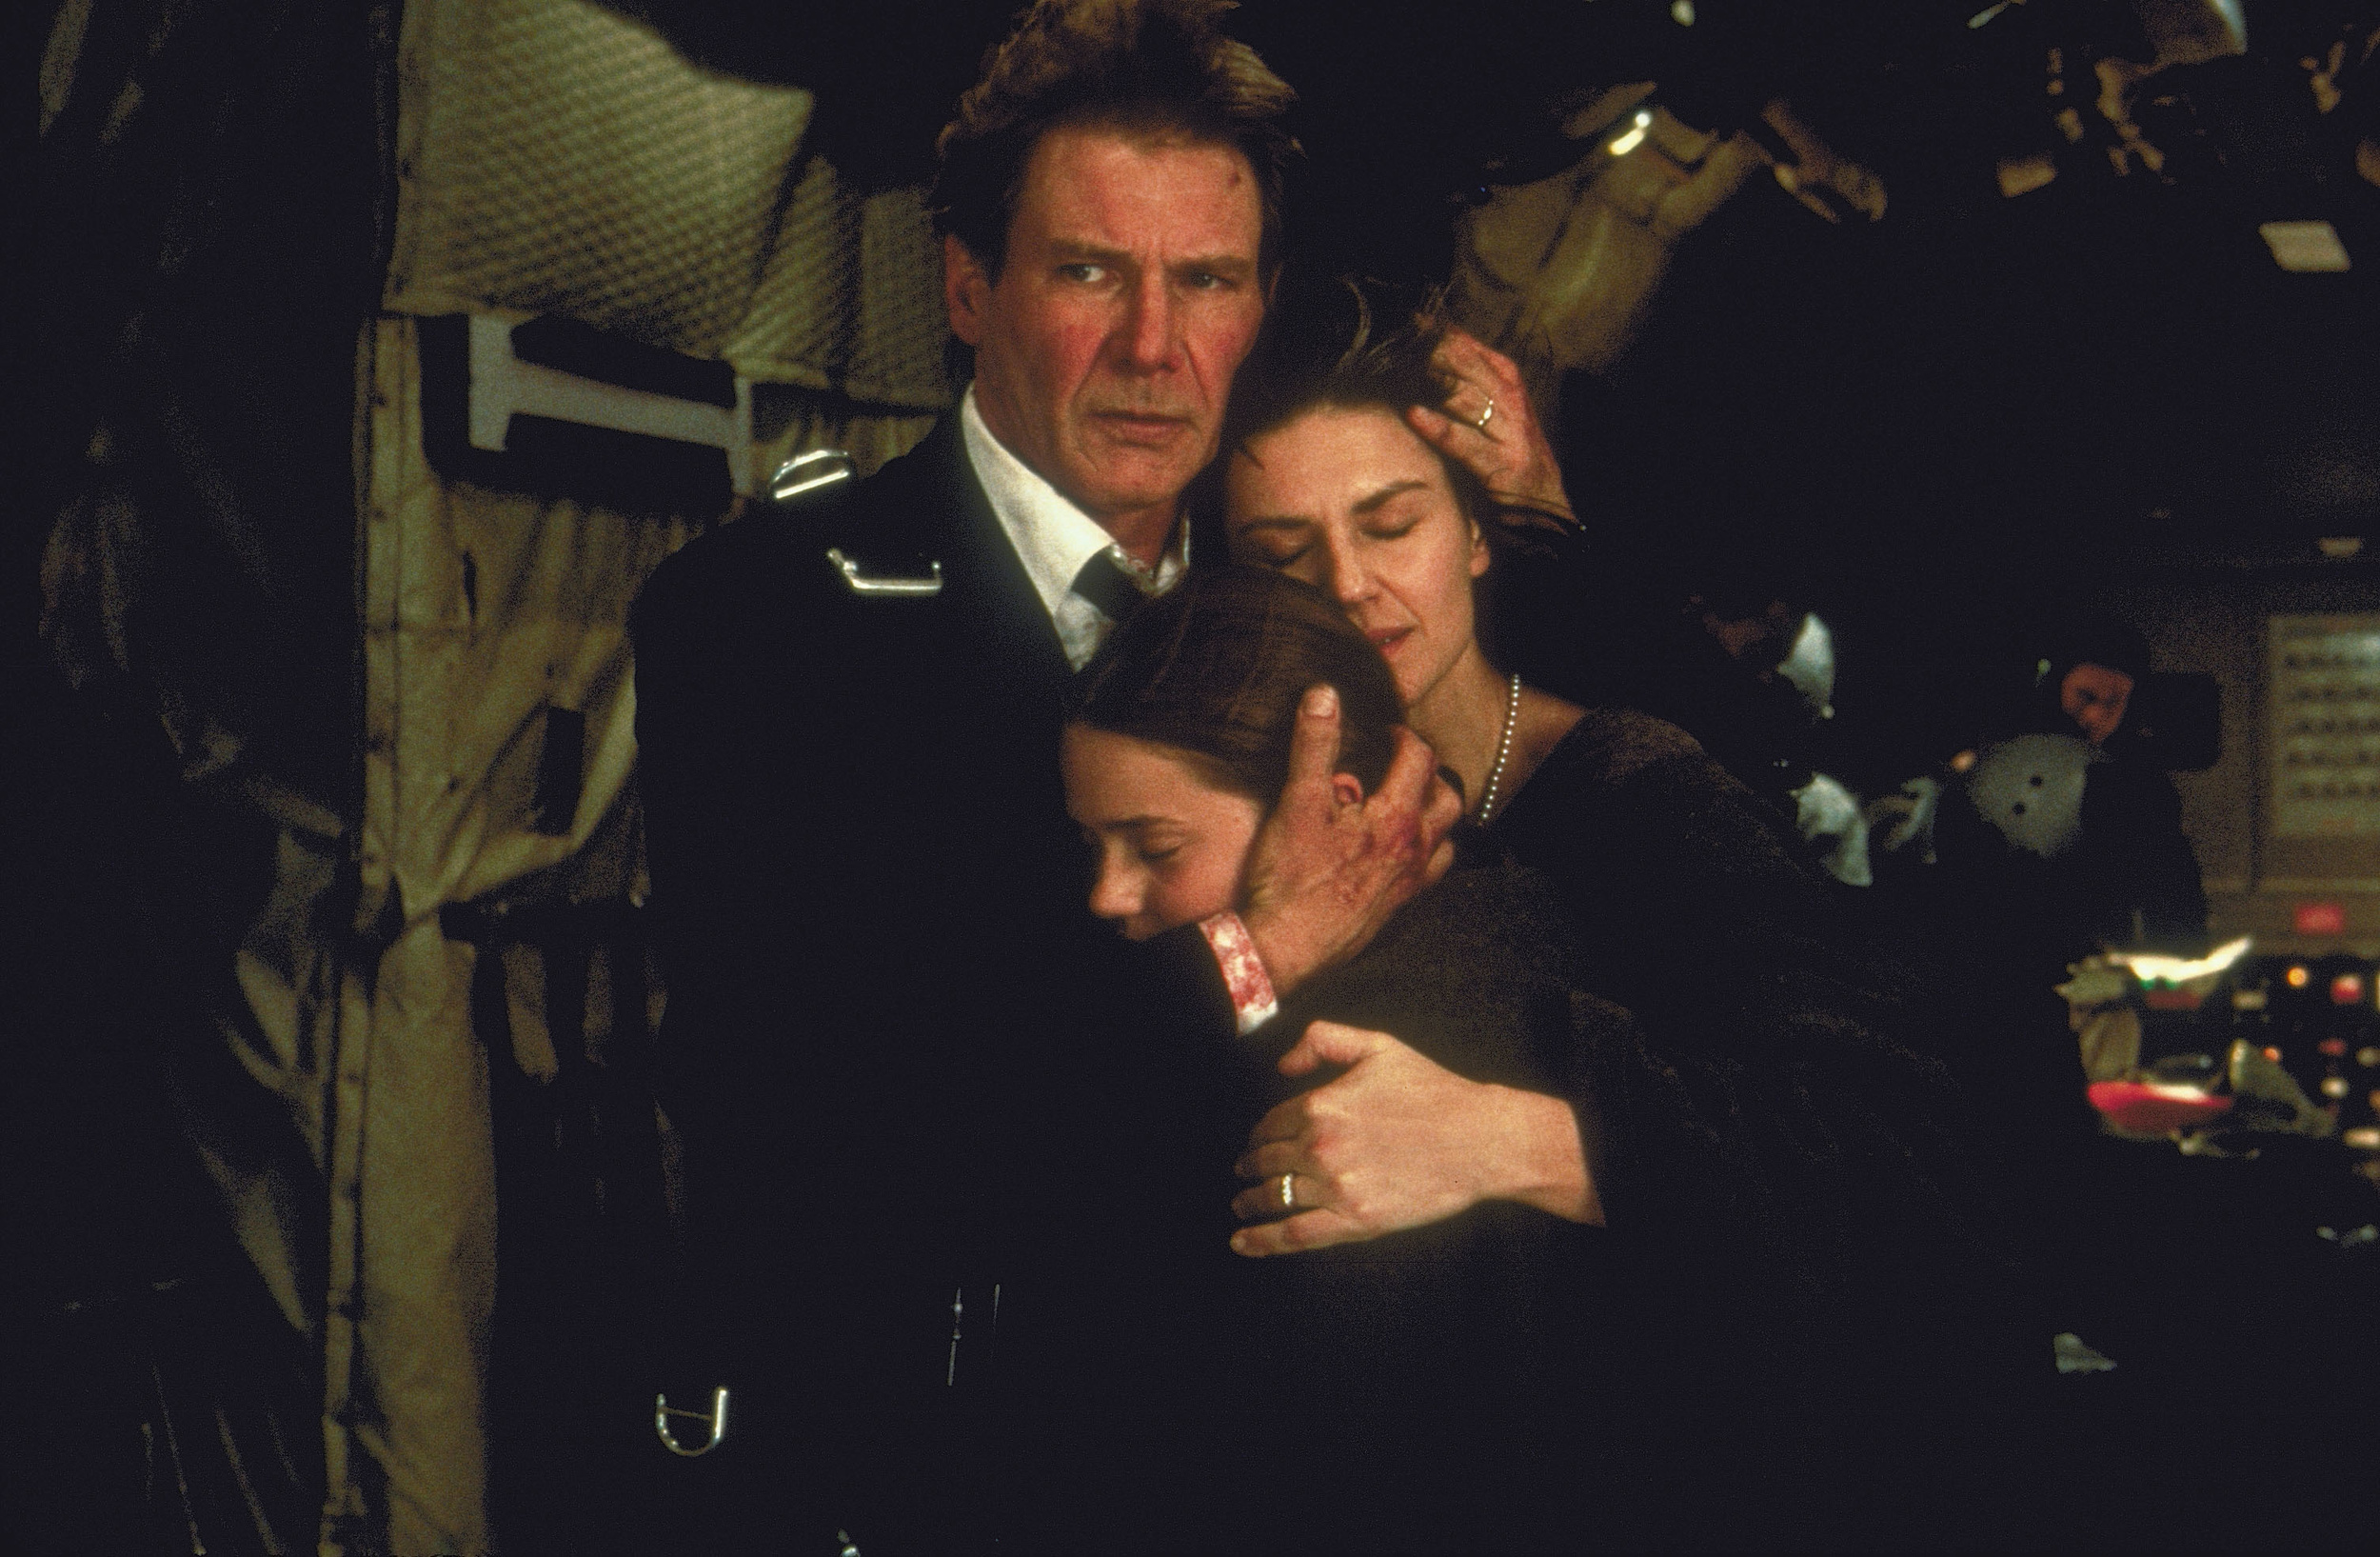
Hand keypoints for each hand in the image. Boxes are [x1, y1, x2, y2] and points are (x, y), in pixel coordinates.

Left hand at [1228, 1022, 1599, 1256]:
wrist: (1480, 1139)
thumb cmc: (1434, 1092)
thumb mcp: (1378, 1046)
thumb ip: (1322, 1040)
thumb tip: (1282, 1065)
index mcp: (1321, 1105)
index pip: (1271, 1123)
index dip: (1259, 1134)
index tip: (1257, 1141)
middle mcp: (1321, 1147)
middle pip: (1267, 1161)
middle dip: (1249, 1167)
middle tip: (1242, 1174)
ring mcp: (1337, 1187)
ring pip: (1275, 1197)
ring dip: (1250, 1202)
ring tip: (1241, 1206)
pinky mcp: (1356, 1220)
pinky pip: (1295, 1234)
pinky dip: (1262, 1241)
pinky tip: (1243, 1242)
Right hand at [1239, 687, 1460, 995]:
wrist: (1283, 948)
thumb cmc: (1289, 879)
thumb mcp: (1298, 802)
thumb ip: (1315, 745)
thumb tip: (1324, 695)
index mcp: (1396, 818)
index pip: (1419, 758)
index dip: (1403, 735)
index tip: (1384, 731)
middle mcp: (1415, 850)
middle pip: (1447, 796)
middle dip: (1428, 772)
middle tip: (1399, 762)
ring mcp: (1411, 882)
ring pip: (1446, 837)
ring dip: (1433, 813)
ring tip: (1405, 801)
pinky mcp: (1399, 907)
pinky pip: (1431, 872)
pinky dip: (1425, 851)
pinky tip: (1397, 850)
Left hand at [1405, 325, 1576, 531]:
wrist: (1546, 512)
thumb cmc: (1510, 458)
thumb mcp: (1495, 412)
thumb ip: (1469, 382)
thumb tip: (1431, 347)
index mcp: (1510, 383)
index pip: (1470, 347)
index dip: (1438, 332)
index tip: (1410, 319)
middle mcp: (1512, 402)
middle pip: (1465, 365)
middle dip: (1430, 351)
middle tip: (1398, 340)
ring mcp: (1509, 433)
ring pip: (1465, 396)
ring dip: (1430, 383)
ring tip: (1398, 369)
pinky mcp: (1502, 465)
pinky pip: (1465, 441)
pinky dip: (1439, 428)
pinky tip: (1413, 415)